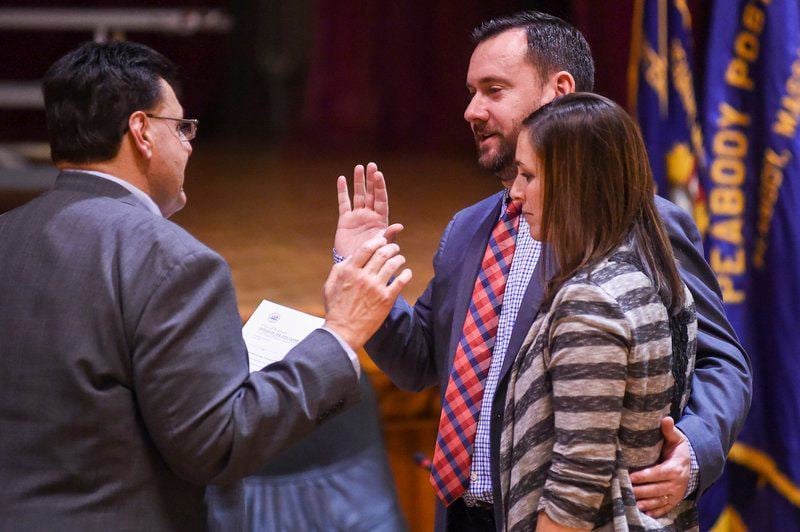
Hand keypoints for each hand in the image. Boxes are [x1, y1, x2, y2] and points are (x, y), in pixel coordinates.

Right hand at [323, 235, 411, 349]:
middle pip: (382, 253)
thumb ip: (340, 269)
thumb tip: (351, 257)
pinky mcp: (386, 299)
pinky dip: (406, 274)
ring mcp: (376, 287)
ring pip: (393, 265)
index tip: (382, 240)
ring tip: (400, 259)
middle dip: (391, 247)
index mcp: (349, 271)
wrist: (343, 331)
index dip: (377, 240)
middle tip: (394, 248)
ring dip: (399, 258)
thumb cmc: (335, 309)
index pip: (366, 248)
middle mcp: (364, 276)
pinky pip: (401, 281)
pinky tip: (407, 272)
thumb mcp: (330, 284)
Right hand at [335, 162, 403, 256]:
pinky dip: (342, 191)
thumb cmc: (373, 256)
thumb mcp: (382, 245)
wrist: (357, 265)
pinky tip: (342, 179)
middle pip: (370, 193)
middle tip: (371, 165)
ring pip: (358, 195)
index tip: (378, 174)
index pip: (381, 199)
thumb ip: (389, 234)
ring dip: (358, 182)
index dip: (379, 187)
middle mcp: (369, 215)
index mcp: (380, 219)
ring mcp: (357, 216)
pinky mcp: (345, 220)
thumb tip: (400, 225)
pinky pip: (344, 203)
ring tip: (359, 167)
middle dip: (371, 180)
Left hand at [630, 417, 690, 517]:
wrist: (693, 464)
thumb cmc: (679, 450)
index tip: (630, 476)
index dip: (644, 476)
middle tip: (625, 489)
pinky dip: (655, 512)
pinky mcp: (674, 501)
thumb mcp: (676, 439)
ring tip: (632, 502)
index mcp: (676, 468)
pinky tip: (643, 512)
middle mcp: (677, 483)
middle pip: (657, 489)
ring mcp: (676, 494)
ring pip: (660, 500)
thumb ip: (669, 430)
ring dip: (646, 503)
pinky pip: (665, 508)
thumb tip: (665, 418)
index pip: (658, 473)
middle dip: (641, 490)